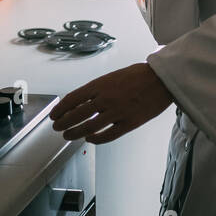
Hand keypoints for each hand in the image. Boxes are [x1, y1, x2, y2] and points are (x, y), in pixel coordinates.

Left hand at [50, 63, 174, 143]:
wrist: (162, 79)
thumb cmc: (139, 75)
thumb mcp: (113, 76)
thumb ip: (98, 89)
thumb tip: (81, 102)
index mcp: (100, 85)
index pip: (73, 99)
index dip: (60, 109)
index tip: (54, 115)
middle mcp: (105, 99)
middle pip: (76, 115)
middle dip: (63, 123)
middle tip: (57, 127)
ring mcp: (117, 112)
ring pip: (88, 128)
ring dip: (75, 133)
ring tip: (68, 136)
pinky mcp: (129, 123)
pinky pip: (107, 135)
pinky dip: (95, 139)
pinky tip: (90, 139)